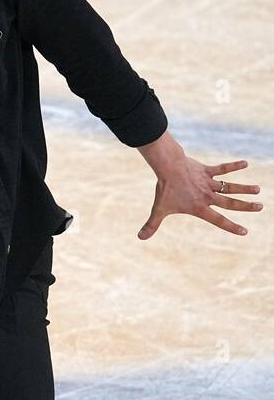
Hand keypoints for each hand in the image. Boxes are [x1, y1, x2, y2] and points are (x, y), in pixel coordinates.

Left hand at [138, 157, 261, 238]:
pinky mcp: (207, 171)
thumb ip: (152, 224)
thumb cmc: (165, 190)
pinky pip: (222, 168)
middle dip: (245, 206)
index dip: (231, 227)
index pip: (218, 220)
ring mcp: (209, 183)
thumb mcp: (159, 209)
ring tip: (258, 190)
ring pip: (230, 186)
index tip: (244, 231)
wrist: (167, 168)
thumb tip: (139, 237)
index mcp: (199, 207)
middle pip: (230, 202)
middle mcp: (207, 196)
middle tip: (260, 207)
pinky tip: (245, 162)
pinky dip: (233, 165)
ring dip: (244, 188)